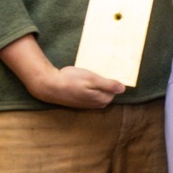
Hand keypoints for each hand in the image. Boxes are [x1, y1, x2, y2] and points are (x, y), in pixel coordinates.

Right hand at [0, 34, 124, 108]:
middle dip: (106, 81)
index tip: (110, 69)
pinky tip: (84, 78)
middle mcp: (96, 104)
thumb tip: (123, 88)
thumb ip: (108, 85)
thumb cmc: (70, 81)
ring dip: (98, 83)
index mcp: (102, 99)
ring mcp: (88, 103)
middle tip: (101, 69)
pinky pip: (90, 93)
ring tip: (92, 72)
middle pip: (108, 91)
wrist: (49, 86)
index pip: (115, 89)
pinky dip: (90, 86)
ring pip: (99, 92)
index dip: (114, 79)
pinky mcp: (80, 100)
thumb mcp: (92, 80)